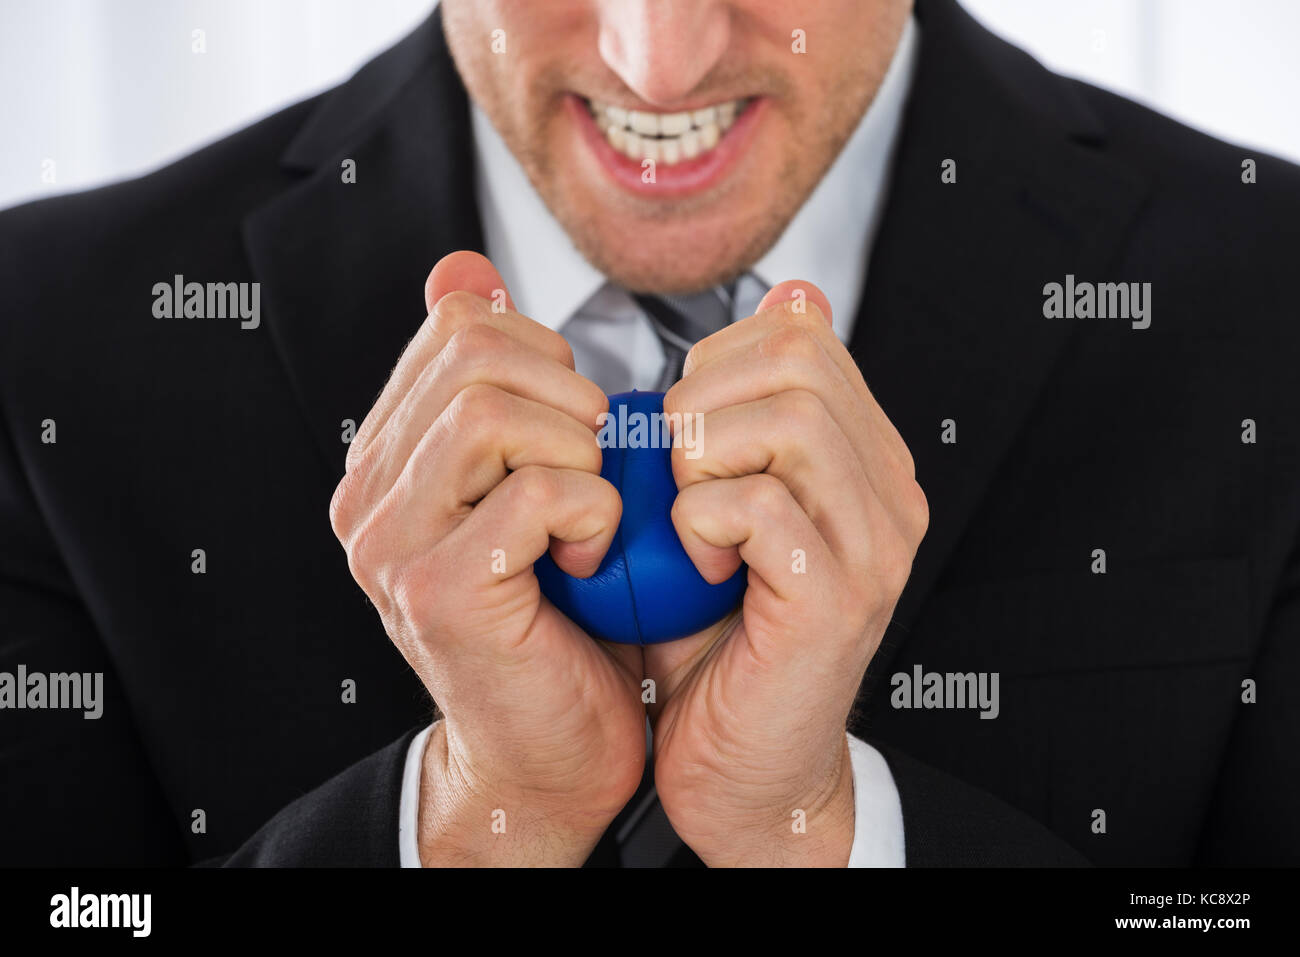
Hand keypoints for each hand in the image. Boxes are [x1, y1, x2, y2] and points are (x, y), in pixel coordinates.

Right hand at [329, 251, 645, 865]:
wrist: (552, 748)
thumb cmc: (557, 616)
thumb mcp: (522, 481)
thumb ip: (492, 382)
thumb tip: (460, 271)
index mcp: (386, 460)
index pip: (457, 325)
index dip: (543, 352)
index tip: (573, 418)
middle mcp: (368, 498)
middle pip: (475, 354)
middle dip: (567, 393)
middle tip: (596, 462)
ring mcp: (392, 546)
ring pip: (493, 412)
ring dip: (580, 448)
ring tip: (595, 506)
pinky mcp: (440, 592)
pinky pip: (539, 492)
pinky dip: (594, 509)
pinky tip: (596, 553)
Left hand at [645, 280, 927, 866]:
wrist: (742, 766)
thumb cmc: (717, 637)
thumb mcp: (725, 501)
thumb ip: (750, 408)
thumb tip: (789, 295)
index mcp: (865, 460)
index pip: (802, 336)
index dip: (715, 361)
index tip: (682, 427)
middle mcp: (887, 494)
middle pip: (797, 361)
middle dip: (703, 398)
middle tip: (675, 470)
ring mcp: (873, 547)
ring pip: (789, 420)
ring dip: (702, 457)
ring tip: (687, 515)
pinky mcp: (837, 600)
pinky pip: (760, 505)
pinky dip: (700, 522)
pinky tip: (699, 564)